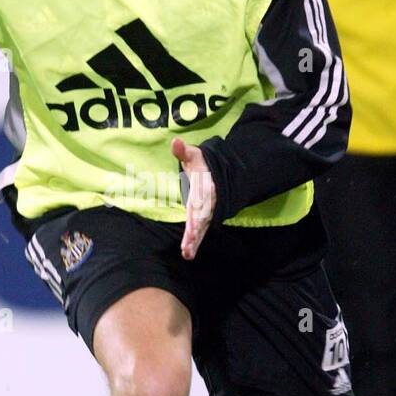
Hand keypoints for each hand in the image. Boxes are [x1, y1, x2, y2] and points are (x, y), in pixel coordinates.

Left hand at [172, 137, 215, 259]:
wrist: (221, 173)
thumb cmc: (202, 164)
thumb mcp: (194, 155)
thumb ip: (184, 151)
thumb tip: (175, 142)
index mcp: (206, 187)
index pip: (200, 202)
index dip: (197, 214)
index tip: (192, 225)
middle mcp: (208, 202)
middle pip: (202, 219)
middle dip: (195, 233)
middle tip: (187, 246)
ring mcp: (207, 212)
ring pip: (201, 229)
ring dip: (195, 242)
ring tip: (187, 254)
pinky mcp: (204, 219)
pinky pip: (200, 232)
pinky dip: (196, 242)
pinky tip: (188, 254)